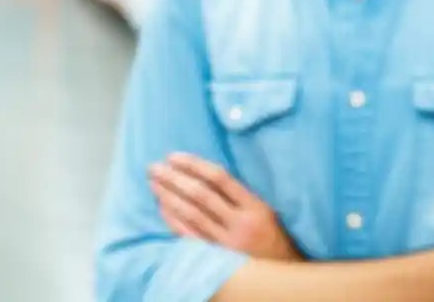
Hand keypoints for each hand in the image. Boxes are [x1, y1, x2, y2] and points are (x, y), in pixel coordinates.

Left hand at [149, 153, 300, 260]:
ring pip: (192, 214)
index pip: (219, 178)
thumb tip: (201, 171)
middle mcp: (241, 224)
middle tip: (153, 167)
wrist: (280, 275)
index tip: (173, 157)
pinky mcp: (217, 258)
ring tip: (153, 183)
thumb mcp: (264, 211)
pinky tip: (162, 207)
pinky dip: (174, 220)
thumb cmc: (270, 237)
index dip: (194, 165)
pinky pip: (190, 237)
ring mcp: (228, 243)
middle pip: (201, 195)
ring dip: (169, 196)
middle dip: (174, 178)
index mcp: (255, 207)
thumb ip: (238, 194)